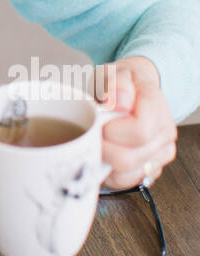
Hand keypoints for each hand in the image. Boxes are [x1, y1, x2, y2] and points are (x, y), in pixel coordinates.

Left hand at [94, 55, 177, 190]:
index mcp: (157, 106)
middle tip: (91, 134)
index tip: (98, 121)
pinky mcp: (151, 170)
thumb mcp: (112, 73)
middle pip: (128, 158)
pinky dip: (110, 172)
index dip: (111, 130)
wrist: (131, 90)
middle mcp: (165, 133)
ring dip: (105, 161)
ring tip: (98, 142)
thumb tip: (120, 102)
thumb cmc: (118, 84)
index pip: (139, 131)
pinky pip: (127, 182)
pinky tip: (105, 155)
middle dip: (102, 148)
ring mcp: (160, 154)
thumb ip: (116, 83)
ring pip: (127, 174)